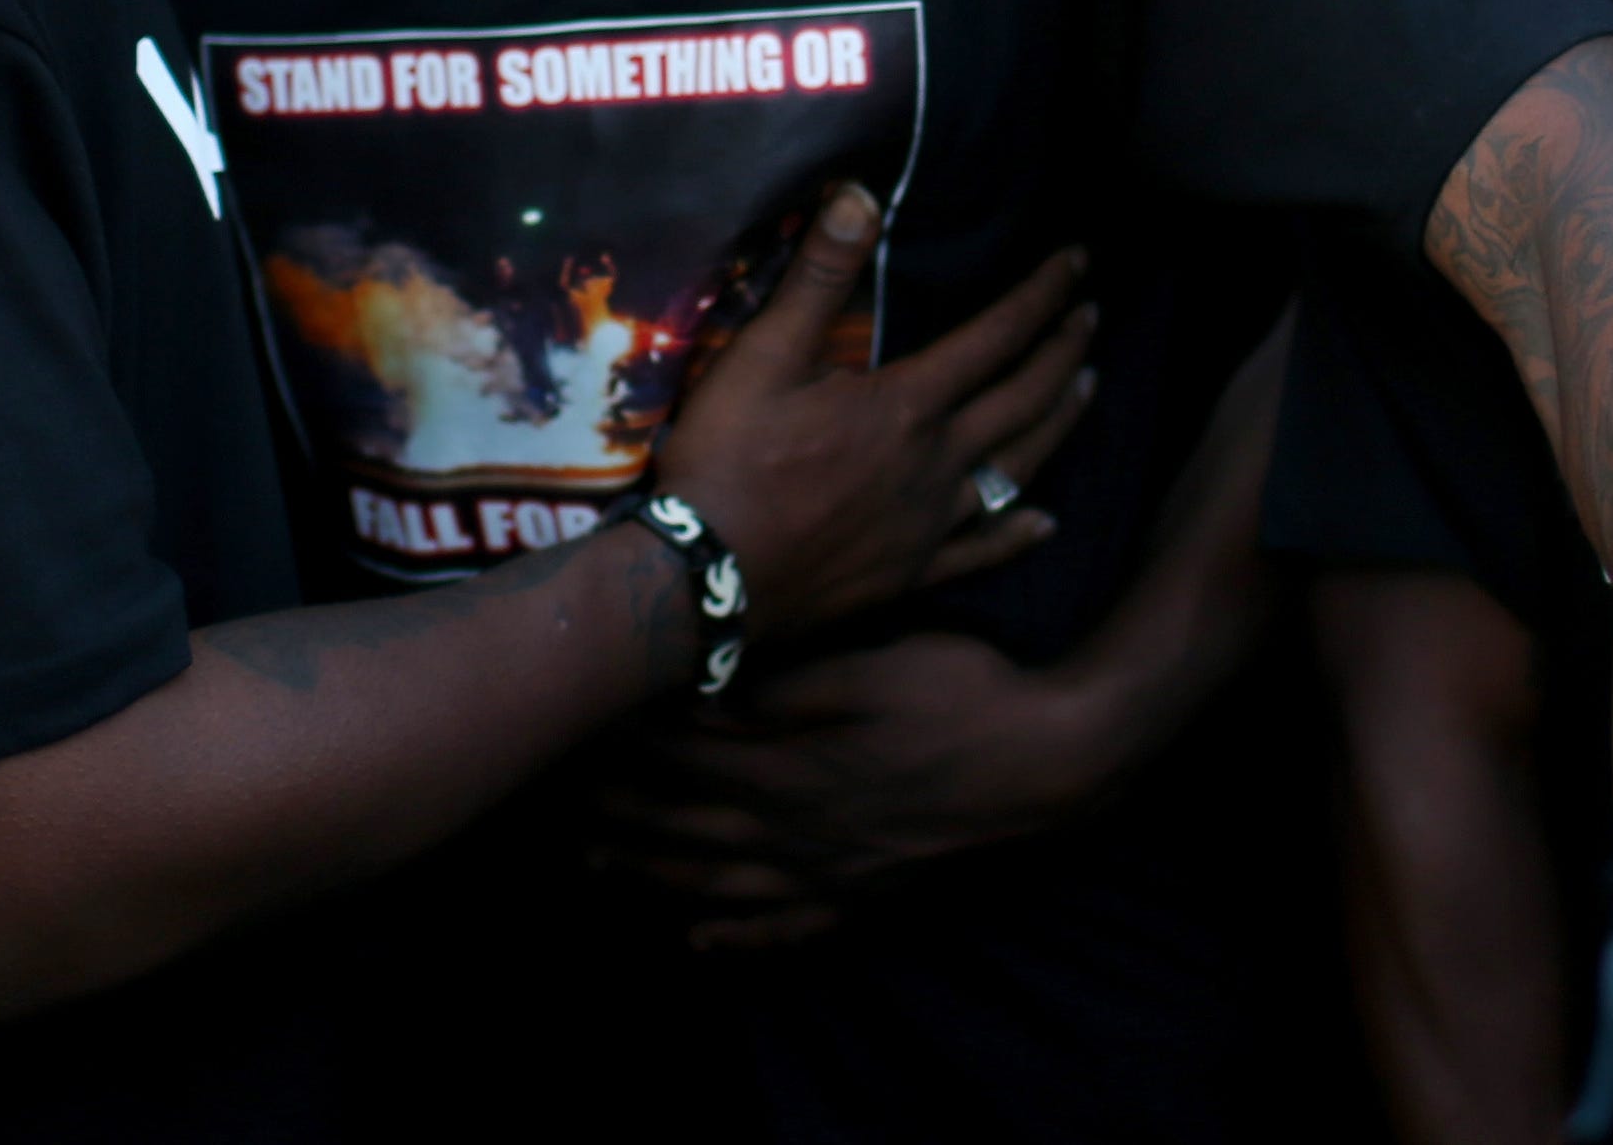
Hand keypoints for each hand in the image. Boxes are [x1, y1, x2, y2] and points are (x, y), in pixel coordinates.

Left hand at [593, 628, 1112, 946]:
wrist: (1050, 762)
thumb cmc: (965, 694)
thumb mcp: (873, 669)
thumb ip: (786, 690)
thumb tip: (708, 696)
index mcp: (796, 769)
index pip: (689, 761)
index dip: (632, 749)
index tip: (583, 731)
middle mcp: (802, 832)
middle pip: (688, 830)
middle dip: (621, 818)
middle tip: (563, 807)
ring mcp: (834, 873)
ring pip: (721, 886)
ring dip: (654, 879)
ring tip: (599, 870)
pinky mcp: (868, 894)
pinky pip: (788, 929)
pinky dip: (738, 940)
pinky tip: (702, 943)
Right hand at [647, 187, 1093, 640]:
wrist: (708, 576)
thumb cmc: (729, 459)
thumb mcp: (763, 355)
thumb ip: (818, 276)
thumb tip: (861, 194)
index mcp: (906, 404)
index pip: (995, 337)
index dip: (1041, 296)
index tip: (1078, 264)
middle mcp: (936, 461)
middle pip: (1023, 399)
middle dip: (1064, 352)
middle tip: (1093, 318)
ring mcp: (930, 523)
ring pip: (1018, 468)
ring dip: (1059, 424)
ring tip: (1089, 390)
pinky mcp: (912, 573)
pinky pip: (982, 550)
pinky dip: (1019, 534)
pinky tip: (1046, 524)